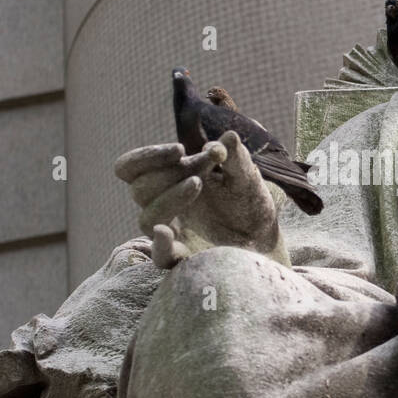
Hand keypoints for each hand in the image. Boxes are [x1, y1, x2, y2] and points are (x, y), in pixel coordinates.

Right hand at [114, 134, 285, 268]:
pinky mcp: (184, 260)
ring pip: (146, 218)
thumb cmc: (250, 204)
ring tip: (198, 183)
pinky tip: (166, 231)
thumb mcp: (247, 177)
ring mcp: (172, 235)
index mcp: (169, 181)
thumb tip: (229, 137)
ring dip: (168, 198)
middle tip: (203, 169)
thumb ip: (235, 158)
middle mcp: (163, 207)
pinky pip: (160, 257)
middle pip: (139, 189)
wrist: (267, 240)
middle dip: (169, 173)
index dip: (146, 156)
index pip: (131, 168)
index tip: (180, 150)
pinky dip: (160, 244)